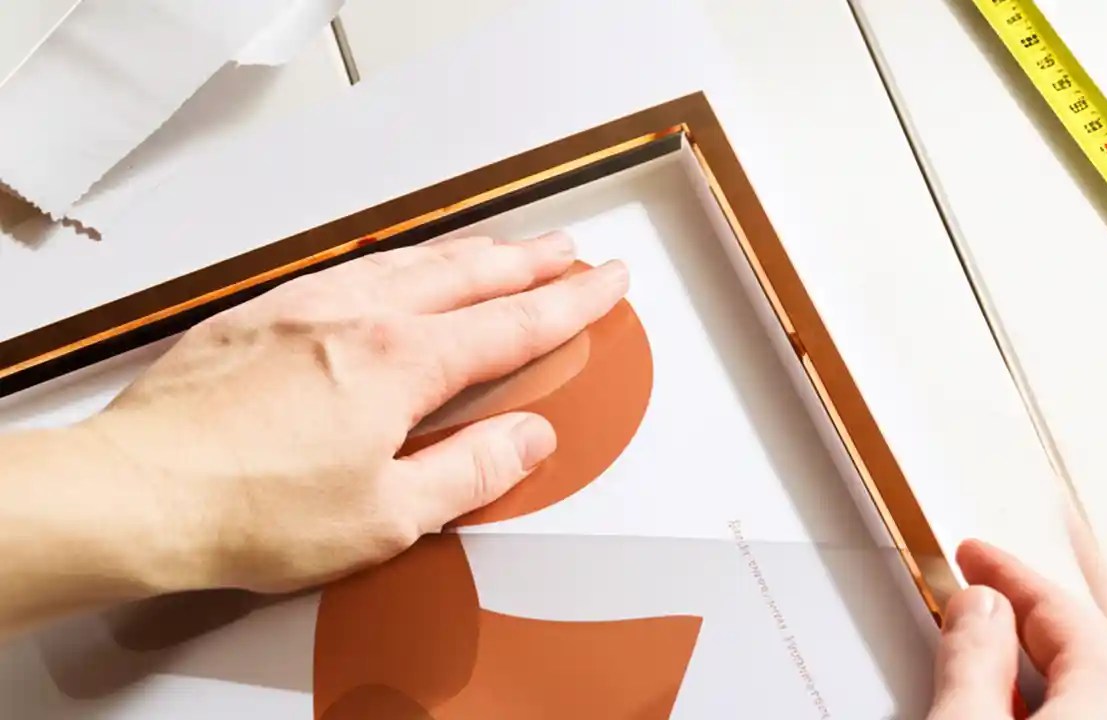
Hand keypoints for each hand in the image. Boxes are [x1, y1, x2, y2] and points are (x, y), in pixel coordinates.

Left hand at [82, 232, 626, 594]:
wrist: (138, 490)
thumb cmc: (250, 508)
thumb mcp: (388, 516)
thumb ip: (471, 471)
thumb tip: (528, 438)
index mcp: (401, 361)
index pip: (512, 322)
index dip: (570, 301)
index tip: (605, 282)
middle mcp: (359, 315)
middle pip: (469, 273)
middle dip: (530, 259)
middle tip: (569, 250)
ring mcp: (307, 304)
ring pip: (412, 259)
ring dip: (470, 252)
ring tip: (503, 248)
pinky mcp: (263, 311)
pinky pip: (356, 266)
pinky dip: (404, 259)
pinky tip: (402, 267)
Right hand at [927, 539, 1106, 719]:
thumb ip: (971, 660)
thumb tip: (978, 609)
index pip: (1058, 608)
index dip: (1006, 575)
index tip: (974, 556)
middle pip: (1097, 640)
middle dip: (1042, 607)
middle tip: (999, 580)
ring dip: (1063, 652)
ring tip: (1019, 636)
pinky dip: (1081, 692)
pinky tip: (1044, 703)